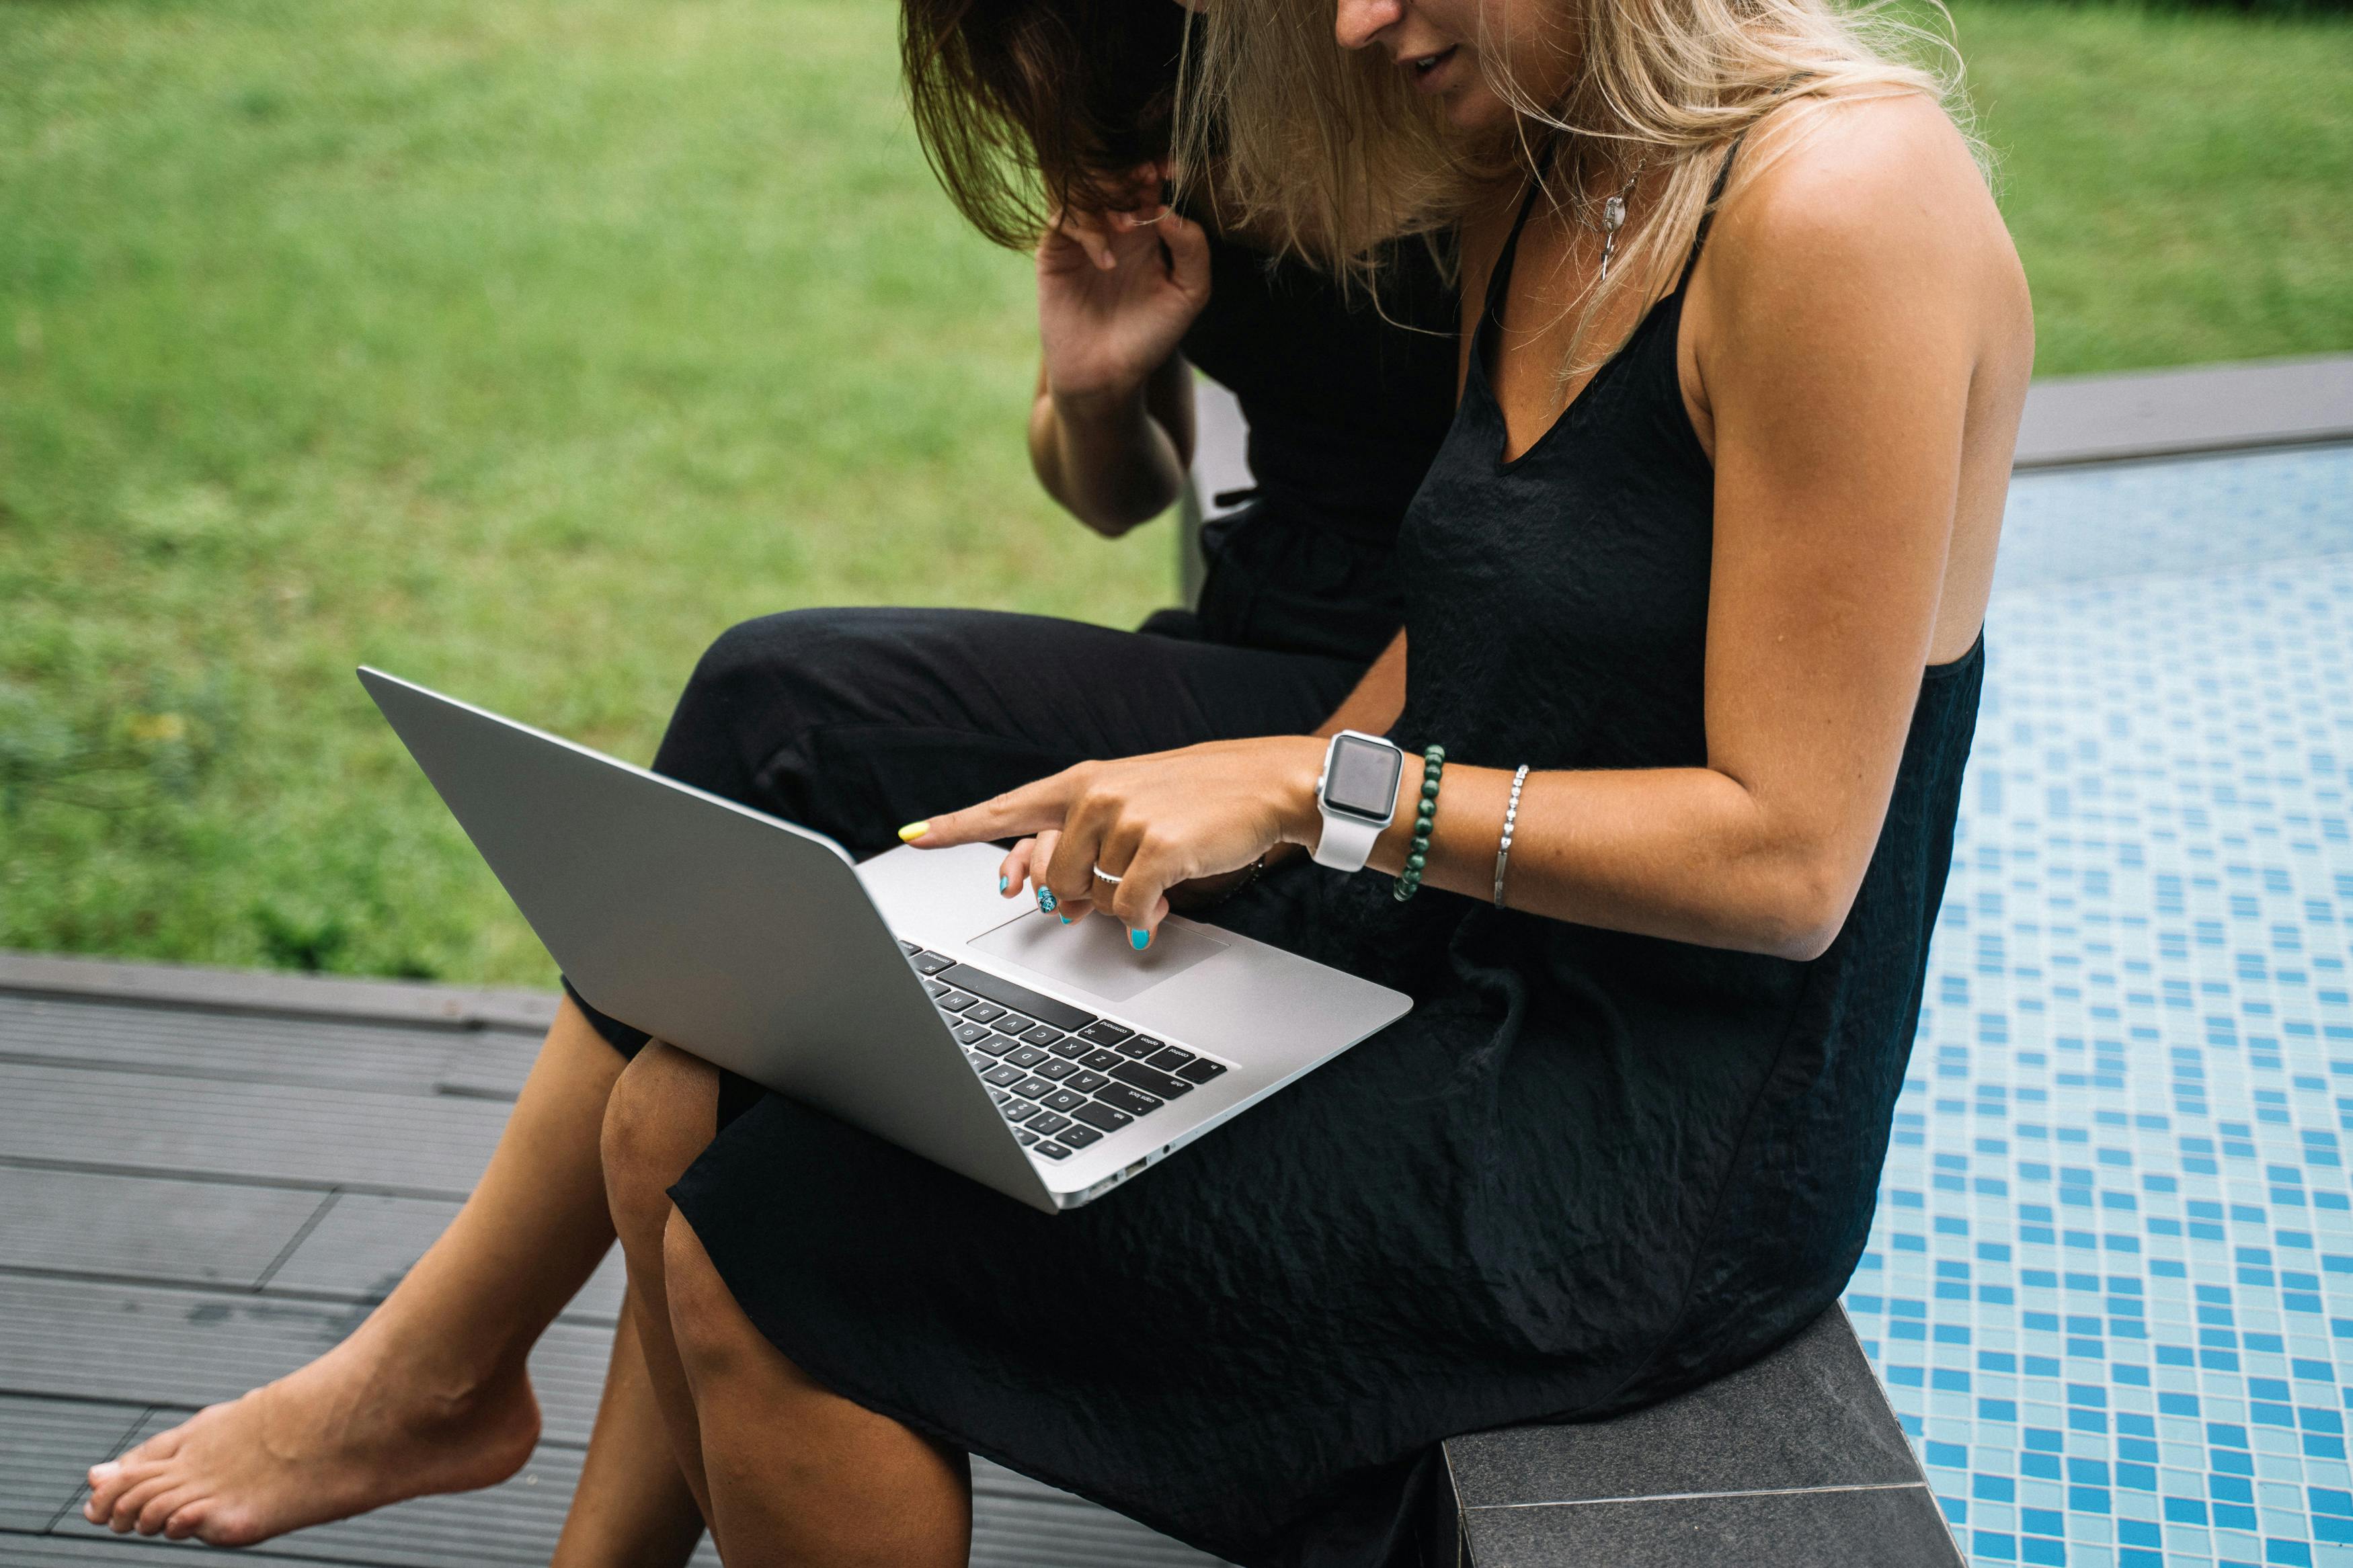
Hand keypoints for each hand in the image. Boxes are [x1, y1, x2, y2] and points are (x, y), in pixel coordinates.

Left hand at [904, 737, 1324, 944]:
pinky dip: (1146, 916)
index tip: (914, 836)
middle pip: (1053, 877)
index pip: (1007, 807)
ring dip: (1123, 903)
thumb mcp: (1136, 805)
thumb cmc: (1202, 799)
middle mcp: (1095, 795)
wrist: (1268, 783)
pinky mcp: (1157, 846)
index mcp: (1084, 781)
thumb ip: (1088, 846)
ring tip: (1159, 879)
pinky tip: (1164, 908)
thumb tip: (1056, 902)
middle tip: (1116, 889)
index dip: (956, 827)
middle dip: (1080, 897)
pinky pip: (1129, 908)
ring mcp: (1125, 819)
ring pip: (1092, 896)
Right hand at [1037, 164, 1211, 405]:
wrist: (1106, 375)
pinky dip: (1086, 231)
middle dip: (1130, 175)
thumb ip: (1193, 251)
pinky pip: (1062, 220)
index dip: (1157, 167)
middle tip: (1144, 183)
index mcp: (1148, 229)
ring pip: (1085, 190)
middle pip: (1114, 176)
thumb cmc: (1149, 337)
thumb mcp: (1188, 295)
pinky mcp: (1054, 252)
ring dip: (1108, 200)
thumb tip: (1171, 211)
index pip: (1148, 182)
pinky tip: (1106, 262)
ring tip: (1127, 226)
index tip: (1169, 168)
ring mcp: (1081, 236)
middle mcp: (1112, 226)